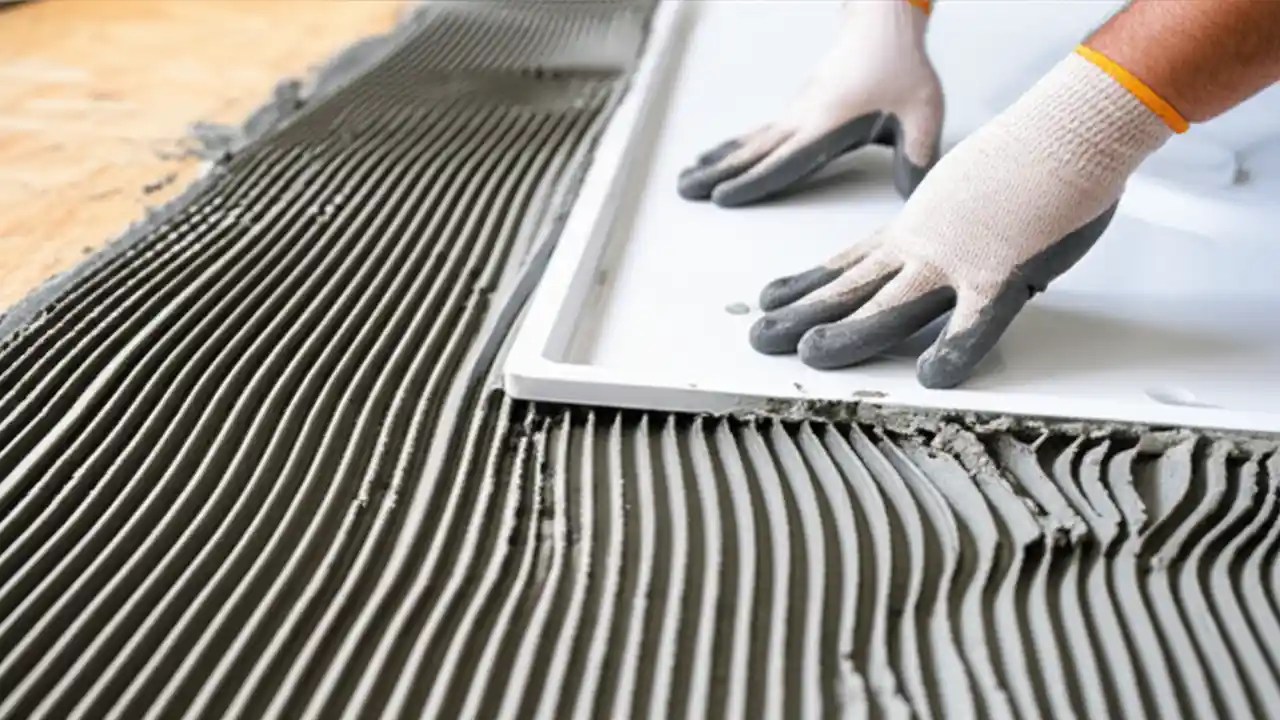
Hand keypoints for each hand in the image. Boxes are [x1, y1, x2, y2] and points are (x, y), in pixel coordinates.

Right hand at [677, 1, 942, 206]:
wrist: (883, 21)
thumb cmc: (903, 64)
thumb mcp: (923, 111)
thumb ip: (917, 154)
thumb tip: (912, 196)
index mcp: (828, 124)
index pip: (783, 161)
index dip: (753, 182)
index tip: (722, 198)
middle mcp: (804, 119)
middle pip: (754, 153)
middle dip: (718, 174)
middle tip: (684, 190)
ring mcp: (797, 112)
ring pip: (750, 142)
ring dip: (718, 161)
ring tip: (687, 176)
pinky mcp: (799, 108)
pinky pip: (759, 133)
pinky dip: (734, 147)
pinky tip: (717, 155)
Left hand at [749, 52, 1172, 387]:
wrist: (1069, 126)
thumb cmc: (1027, 155)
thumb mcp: (960, 185)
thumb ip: (941, 221)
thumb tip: (937, 242)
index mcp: (914, 227)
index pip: (848, 262)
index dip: (806, 284)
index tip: (771, 298)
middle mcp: (923, 246)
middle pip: (851, 288)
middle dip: (802, 315)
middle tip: (762, 338)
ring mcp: (958, 262)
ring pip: (891, 305)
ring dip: (848, 333)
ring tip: (808, 355)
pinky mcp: (1004, 275)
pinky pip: (975, 323)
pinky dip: (953, 350)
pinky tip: (930, 377)